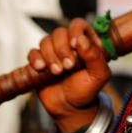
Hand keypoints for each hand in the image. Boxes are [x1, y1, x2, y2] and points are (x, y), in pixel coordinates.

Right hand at [28, 18, 111, 132]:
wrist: (70, 108)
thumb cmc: (87, 90)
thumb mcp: (98, 76)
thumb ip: (95, 56)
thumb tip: (82, 40)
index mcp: (86, 42)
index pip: (79, 25)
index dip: (75, 31)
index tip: (75, 45)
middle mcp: (69, 44)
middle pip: (60, 32)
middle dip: (62, 49)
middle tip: (68, 67)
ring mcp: (54, 52)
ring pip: (46, 41)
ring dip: (50, 56)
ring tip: (57, 72)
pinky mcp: (40, 61)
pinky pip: (33, 52)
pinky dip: (35, 59)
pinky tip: (41, 68)